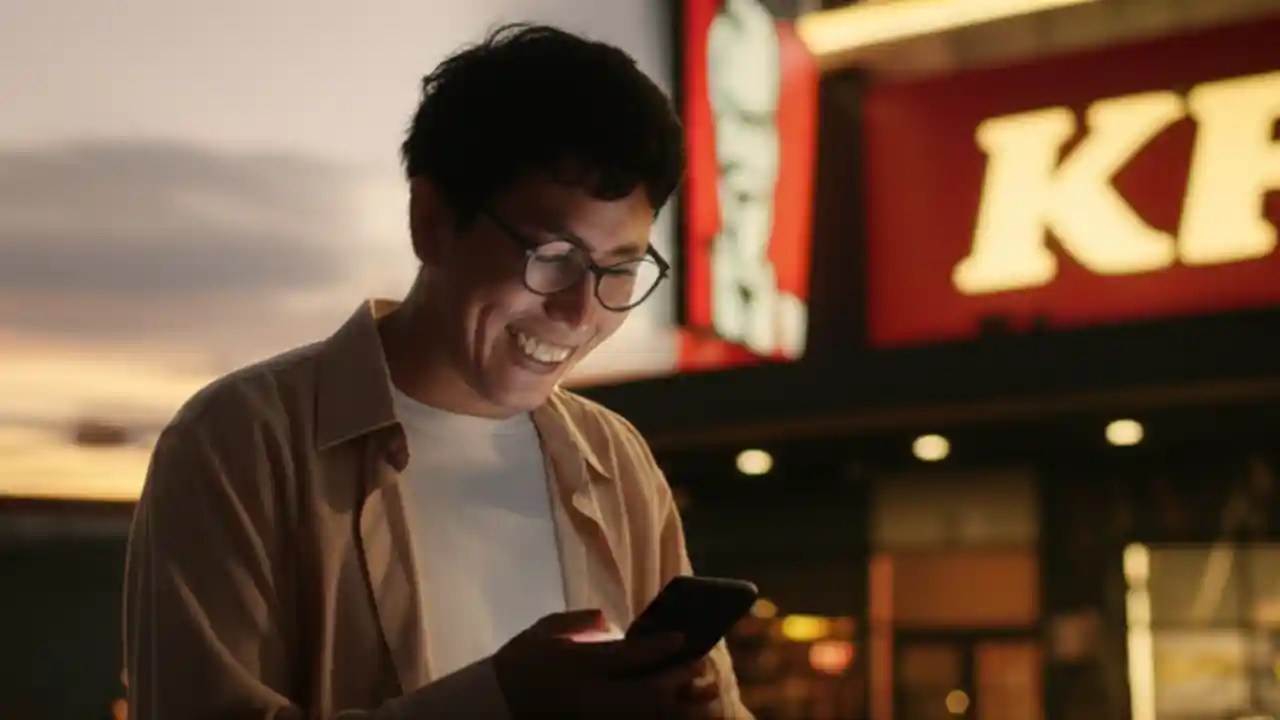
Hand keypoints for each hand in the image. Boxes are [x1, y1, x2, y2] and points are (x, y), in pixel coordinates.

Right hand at [493, 609, 721, 717]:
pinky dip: (660, 719)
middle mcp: (587, 696)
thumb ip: (577, 623)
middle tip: (700, 666)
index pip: (623, 658)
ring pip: (646, 718)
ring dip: (678, 710)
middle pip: (643, 695)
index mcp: (573, 665)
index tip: (683, 638)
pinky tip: (677, 711)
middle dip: (675, 681)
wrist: (494, 706)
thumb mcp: (542, 632)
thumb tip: (607, 620)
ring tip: (704, 697)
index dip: (657, 648)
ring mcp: (594, 719)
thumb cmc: (520, 663)